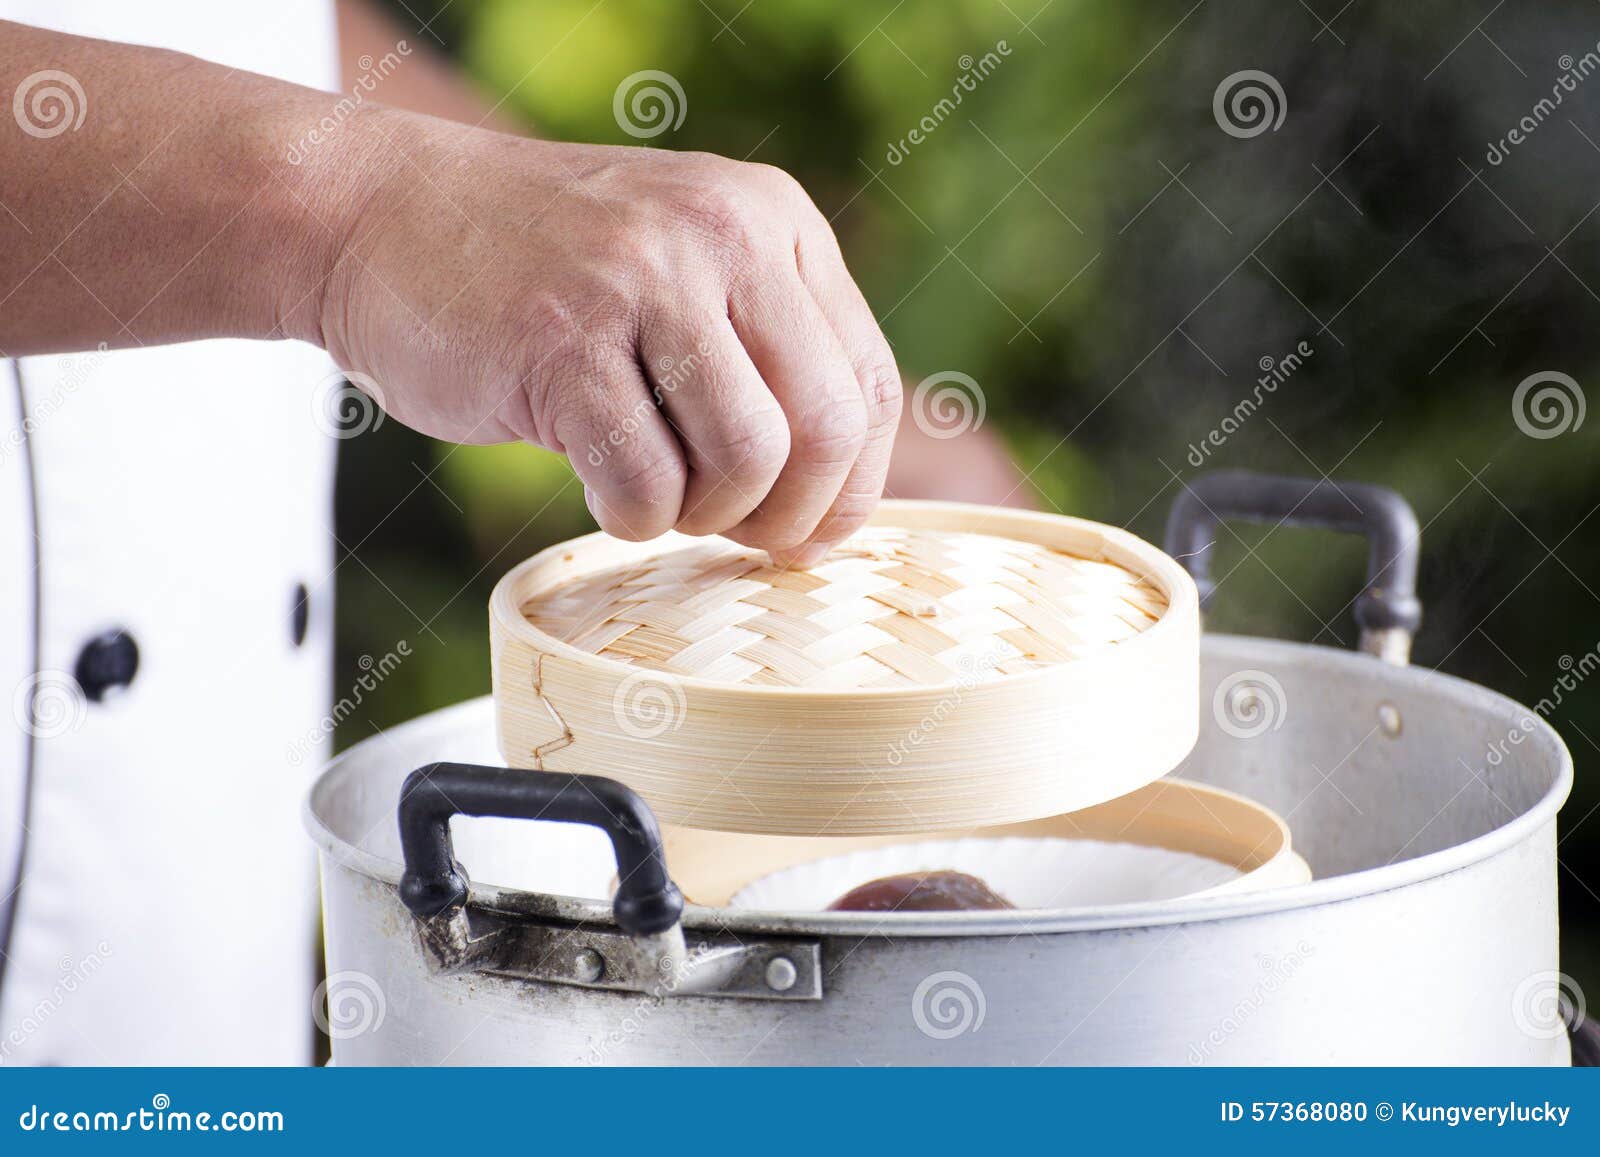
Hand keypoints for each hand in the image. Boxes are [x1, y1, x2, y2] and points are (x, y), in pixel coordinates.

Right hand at [315, 116, 900, 563]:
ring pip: (747, 463)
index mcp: (773, 220)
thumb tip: (841, 498)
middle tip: (734, 532)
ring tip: (657, 496)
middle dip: (790, 517)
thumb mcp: (685, 265)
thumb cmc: (544, 270)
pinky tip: (599, 490)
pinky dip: (631, 518)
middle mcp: (723, 237)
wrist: (381, 214)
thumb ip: (769, 348)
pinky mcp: (561, 345)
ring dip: (705, 516)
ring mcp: (641, 284)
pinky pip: (646, 485)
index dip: (852, 487)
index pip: (870, 385)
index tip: (808, 532)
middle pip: (826, 431)